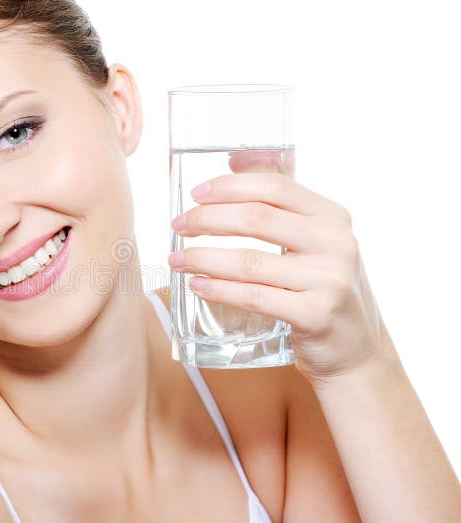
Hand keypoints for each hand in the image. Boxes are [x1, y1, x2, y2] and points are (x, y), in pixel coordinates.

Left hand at [168, 151, 395, 384]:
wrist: (357, 349)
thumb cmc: (323, 288)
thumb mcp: (314, 240)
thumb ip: (281, 205)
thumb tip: (234, 161)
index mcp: (332, 217)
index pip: (275, 187)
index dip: (229, 187)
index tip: (195, 193)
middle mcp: (335, 244)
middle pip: (256, 219)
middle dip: (207, 219)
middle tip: (177, 225)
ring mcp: (329, 281)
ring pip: (249, 262)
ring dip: (203, 258)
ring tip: (177, 259)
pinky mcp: (315, 315)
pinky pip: (254, 297)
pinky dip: (218, 290)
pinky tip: (196, 285)